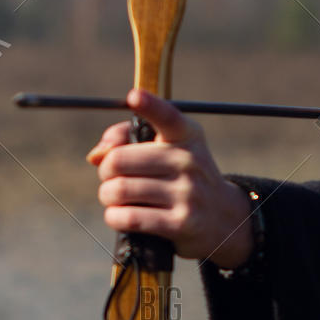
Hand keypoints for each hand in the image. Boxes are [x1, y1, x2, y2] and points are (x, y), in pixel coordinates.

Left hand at [86, 89, 255, 268]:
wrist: (223, 216)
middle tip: (111, 177)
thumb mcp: (168, 149)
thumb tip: (95, 155)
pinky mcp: (181, 223)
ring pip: (119, 190)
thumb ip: (127, 139)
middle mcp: (188, 161)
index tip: (134, 96)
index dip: (149, 105)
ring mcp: (187, 193)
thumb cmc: (182, 177)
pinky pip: (128, 217)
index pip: (166, 116)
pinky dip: (114, 217)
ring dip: (107, 196)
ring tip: (115, 198)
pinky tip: (119, 215)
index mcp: (185, 135)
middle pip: (118, 161)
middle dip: (105, 171)